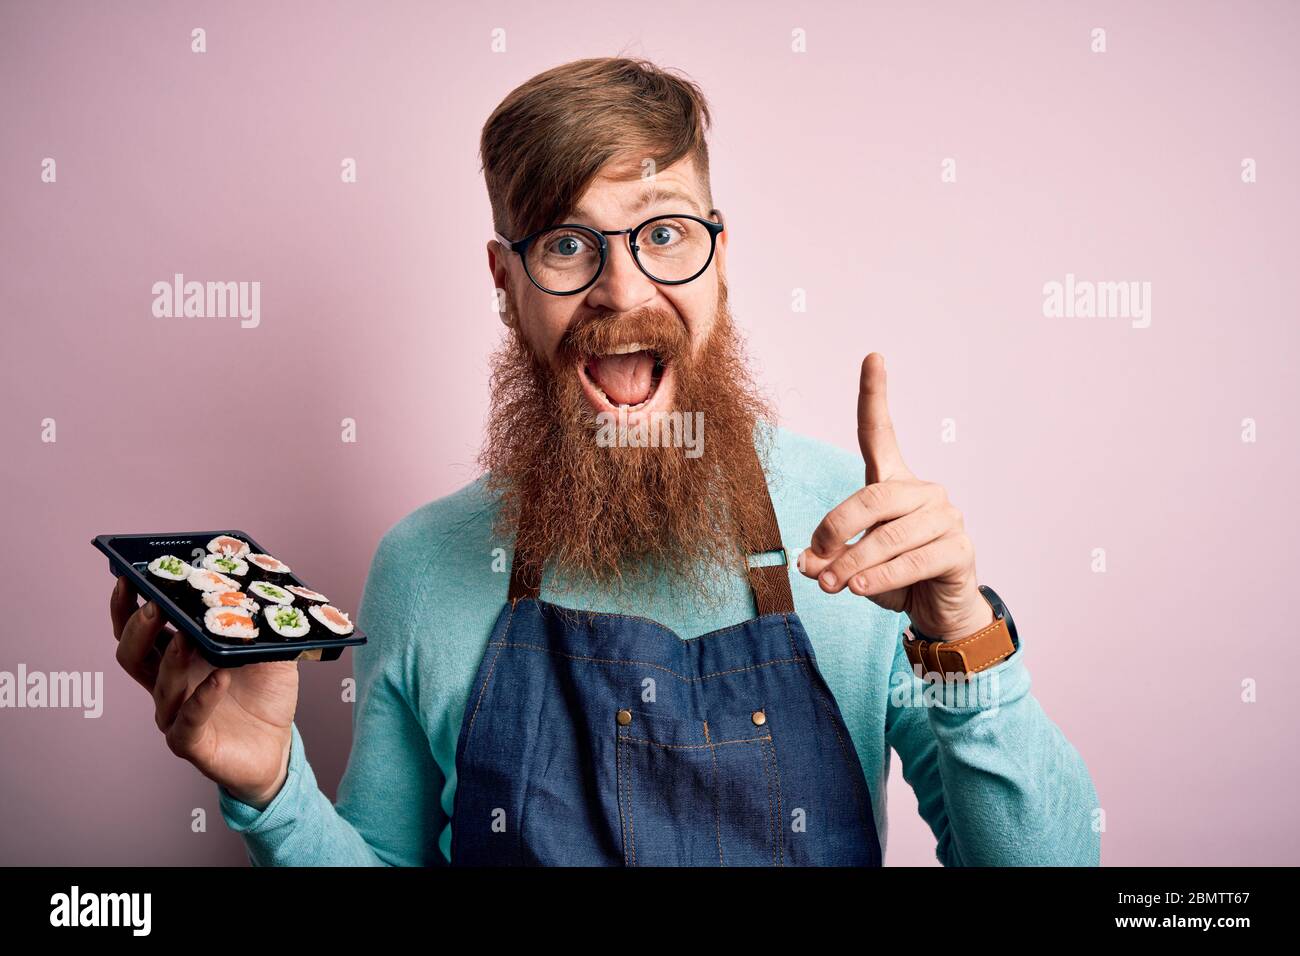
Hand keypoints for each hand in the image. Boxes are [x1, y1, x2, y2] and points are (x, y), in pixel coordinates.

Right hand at [111, 577, 299, 807]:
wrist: (276, 745)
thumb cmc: (265, 694)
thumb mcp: (267, 649)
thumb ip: (259, 622)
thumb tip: (261, 586)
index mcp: (178, 656)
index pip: (139, 629)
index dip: (127, 606)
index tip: (129, 578)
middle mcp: (169, 683)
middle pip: (133, 654)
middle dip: (139, 627)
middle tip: (156, 605)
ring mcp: (175, 714)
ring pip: (158, 685)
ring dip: (173, 659)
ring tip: (188, 637)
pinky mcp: (190, 743)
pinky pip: (187, 721)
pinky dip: (202, 698)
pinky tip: (219, 678)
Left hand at [797, 353, 992, 641]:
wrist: (939, 611)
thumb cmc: (892, 577)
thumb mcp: (851, 566)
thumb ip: (826, 558)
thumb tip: (806, 563)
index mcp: (893, 482)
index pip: (880, 433)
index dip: (875, 395)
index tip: (873, 357)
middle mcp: (922, 492)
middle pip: (872, 497)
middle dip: (836, 530)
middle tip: (816, 561)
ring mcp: (945, 518)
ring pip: (889, 535)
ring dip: (854, 563)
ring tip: (832, 585)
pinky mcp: (958, 549)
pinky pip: (913, 560)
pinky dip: (882, 577)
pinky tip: (861, 588)